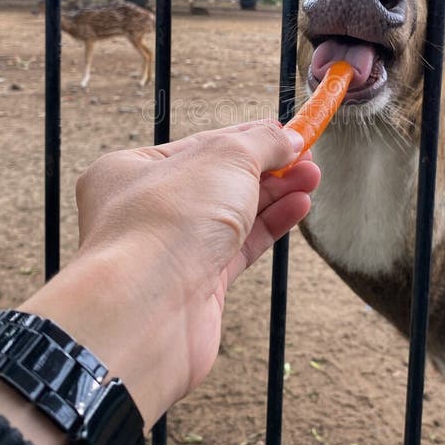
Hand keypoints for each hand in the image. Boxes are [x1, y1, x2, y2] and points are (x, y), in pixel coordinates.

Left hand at [20, 120, 319, 427]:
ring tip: (312, 179)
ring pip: (232, 215)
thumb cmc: (167, 223)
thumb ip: (262, 143)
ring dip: (275, 194)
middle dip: (268, 167)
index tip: (287, 132)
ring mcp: (171, 250)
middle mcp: (146, 210)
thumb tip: (290, 138)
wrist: (149, 312)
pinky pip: (240, 248)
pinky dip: (270, 225)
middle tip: (309, 158)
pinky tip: (298, 207)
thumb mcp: (224, 157)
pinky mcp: (196, 287)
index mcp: (132, 170)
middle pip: (219, 179)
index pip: (201, 144)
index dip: (248, 136)